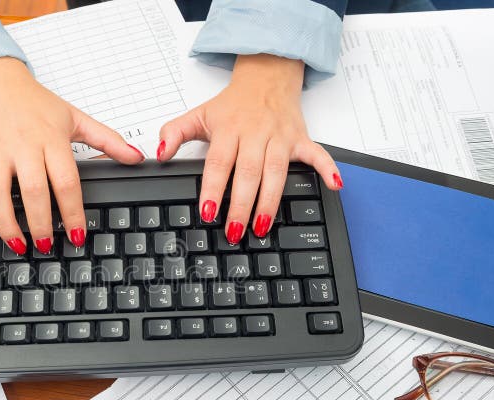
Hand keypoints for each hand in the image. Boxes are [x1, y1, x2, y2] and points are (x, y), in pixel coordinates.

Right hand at [0, 57, 143, 254]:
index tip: (78, 235)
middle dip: (41, 224)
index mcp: (50, 138)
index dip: (73, 212)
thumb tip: (136, 157)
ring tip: (21, 246)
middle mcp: (22, 146)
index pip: (66, 181)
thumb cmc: (34, 102)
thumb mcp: (75, 117)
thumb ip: (107, 141)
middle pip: (33, 191)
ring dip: (8, 226)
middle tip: (48, 246)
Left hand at [157, 54, 342, 243]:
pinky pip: (318, 154)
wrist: (266, 75)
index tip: (207, 212)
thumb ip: (174, 133)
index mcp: (229, 129)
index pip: (219, 162)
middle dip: (241, 204)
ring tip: (262, 226)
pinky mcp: (301, 138)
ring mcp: (280, 137)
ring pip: (277, 171)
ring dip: (271, 200)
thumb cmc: (233, 104)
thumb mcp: (198, 114)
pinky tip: (334, 186)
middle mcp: (256, 133)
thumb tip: (159, 153)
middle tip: (234, 231)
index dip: (212, 188)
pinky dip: (328, 169)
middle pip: (248, 173)